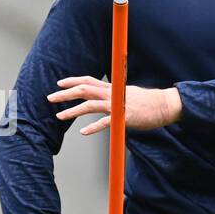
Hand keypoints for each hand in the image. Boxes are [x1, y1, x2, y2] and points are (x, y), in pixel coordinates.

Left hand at [48, 77, 180, 135]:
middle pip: (84, 90)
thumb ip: (114, 94)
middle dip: (65, 94)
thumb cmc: (147, 102)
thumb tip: (104, 95)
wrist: (164, 106)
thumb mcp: (127, 93)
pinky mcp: (123, 118)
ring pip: (89, 105)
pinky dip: (93, 127)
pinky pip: (105, 123)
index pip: (88, 80)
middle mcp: (111, 94)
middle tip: (50, 98)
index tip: (59, 83)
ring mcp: (116, 105)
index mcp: (112, 88)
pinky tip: (83, 132)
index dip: (73, 81)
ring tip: (59, 116)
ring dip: (72, 111)